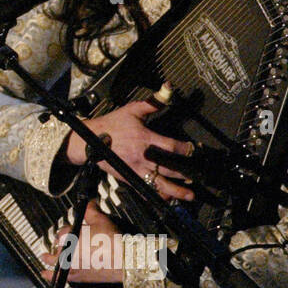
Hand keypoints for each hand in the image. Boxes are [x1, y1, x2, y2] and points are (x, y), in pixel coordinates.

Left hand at [37, 200, 122, 283]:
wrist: (124, 260)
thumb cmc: (112, 241)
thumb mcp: (101, 220)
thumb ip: (90, 211)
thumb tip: (89, 203)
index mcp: (69, 236)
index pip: (63, 231)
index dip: (69, 229)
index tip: (75, 230)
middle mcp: (66, 251)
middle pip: (58, 245)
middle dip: (62, 242)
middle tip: (72, 241)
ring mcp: (70, 265)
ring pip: (54, 260)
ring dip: (50, 257)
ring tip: (45, 256)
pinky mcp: (76, 277)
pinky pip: (57, 277)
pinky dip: (49, 275)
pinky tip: (43, 274)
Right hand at [64, 100, 194, 201]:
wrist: (88, 140)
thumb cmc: (111, 124)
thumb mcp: (132, 110)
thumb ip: (153, 102)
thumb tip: (169, 88)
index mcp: (145, 139)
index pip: (172, 147)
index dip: (187, 149)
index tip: (196, 149)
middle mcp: (143, 157)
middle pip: (170, 168)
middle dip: (187, 172)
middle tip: (199, 175)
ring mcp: (136, 170)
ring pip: (160, 184)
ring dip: (177, 190)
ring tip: (190, 194)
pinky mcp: (128, 178)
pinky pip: (146, 190)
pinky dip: (158, 197)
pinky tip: (168, 199)